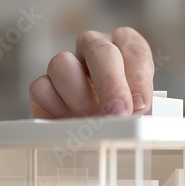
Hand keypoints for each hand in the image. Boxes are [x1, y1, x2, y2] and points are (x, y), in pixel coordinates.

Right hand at [29, 27, 154, 118]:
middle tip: (118, 112)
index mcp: (125, 48)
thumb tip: (135, 109)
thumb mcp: (142, 112)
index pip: (134, 50)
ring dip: (80, 97)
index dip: (138, 77)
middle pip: (99, 50)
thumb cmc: (127, 119)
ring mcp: (67, 66)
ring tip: (93, 122)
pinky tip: (70, 122)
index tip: (141, 104)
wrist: (102, 137)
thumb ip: (141, 106)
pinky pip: (42, 88)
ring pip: (62, 63)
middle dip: (110, 84)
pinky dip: (57, 108)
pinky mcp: (44, 87)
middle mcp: (95, 50)